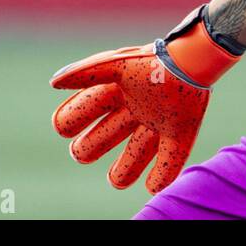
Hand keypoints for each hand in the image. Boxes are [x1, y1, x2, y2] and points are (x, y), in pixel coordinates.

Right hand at [50, 6, 240, 193]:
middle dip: (89, 148)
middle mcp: (133, 110)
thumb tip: (53, 82)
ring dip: (124, 171)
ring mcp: (157, 122)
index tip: (65, 126)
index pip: (82, 112)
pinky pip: (169, 159)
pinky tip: (151, 186)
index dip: (69, 121)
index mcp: (114, 93)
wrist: (192, 60)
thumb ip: (86, 72)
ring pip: (136, 154)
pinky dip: (161, 176)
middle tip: (83, 152)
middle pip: (104, 138)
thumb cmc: (152, 60)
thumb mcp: (116, 64)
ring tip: (116, 179)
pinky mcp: (180, 132)